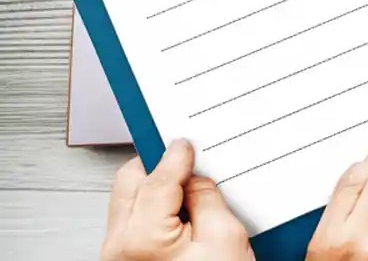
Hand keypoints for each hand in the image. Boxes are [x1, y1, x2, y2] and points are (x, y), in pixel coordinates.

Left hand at [102, 139, 252, 260]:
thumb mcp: (226, 238)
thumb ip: (207, 197)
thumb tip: (196, 174)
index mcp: (142, 237)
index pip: (158, 175)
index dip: (177, 154)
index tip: (186, 143)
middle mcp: (118, 248)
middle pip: (129, 182)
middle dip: (158, 168)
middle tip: (188, 166)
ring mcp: (115, 258)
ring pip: (127, 202)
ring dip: (154, 190)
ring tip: (190, 199)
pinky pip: (131, 223)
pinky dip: (152, 212)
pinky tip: (180, 218)